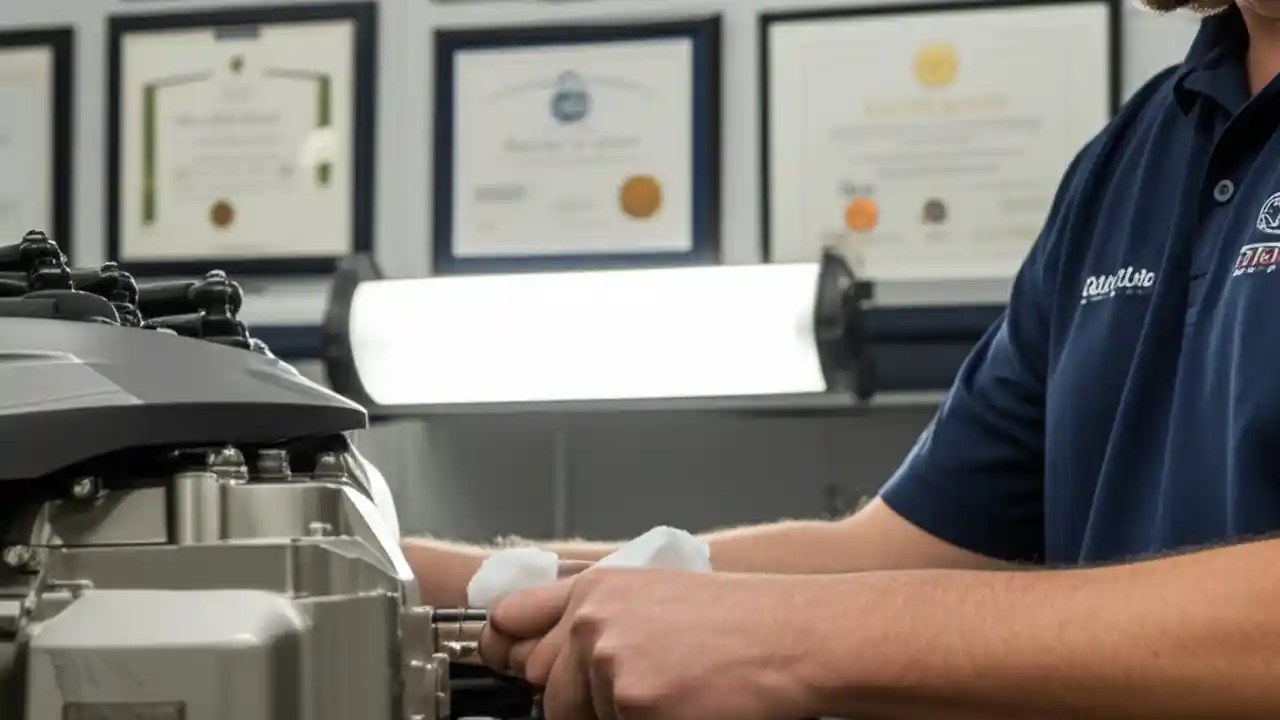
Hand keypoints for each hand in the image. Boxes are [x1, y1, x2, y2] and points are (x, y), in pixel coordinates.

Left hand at [479, 568, 811, 719]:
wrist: (796, 635)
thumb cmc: (740, 621)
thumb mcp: (654, 597)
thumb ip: (596, 620)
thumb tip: (553, 660)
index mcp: (594, 588)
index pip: (507, 622)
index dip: (503, 651)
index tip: (504, 664)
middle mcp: (591, 619)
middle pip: (539, 684)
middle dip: (571, 700)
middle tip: (630, 692)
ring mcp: (608, 662)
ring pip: (578, 717)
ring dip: (615, 716)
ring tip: (673, 690)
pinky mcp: (634, 703)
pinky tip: (685, 704)